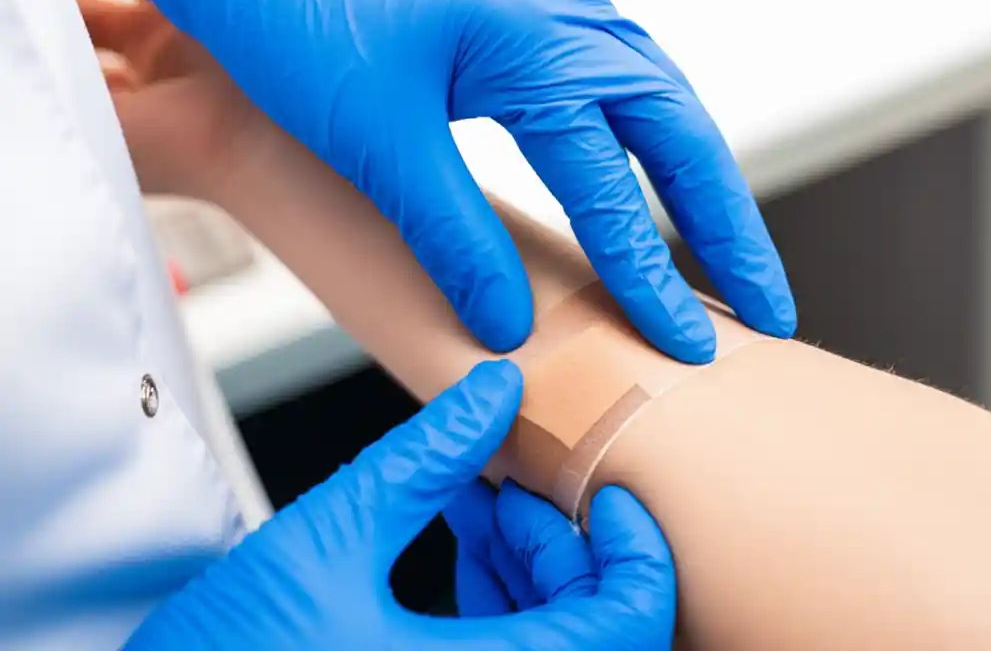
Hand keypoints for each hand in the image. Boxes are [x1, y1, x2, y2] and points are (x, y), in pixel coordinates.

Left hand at [94, 0, 796, 360]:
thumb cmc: (293, 0)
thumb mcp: (375, 134)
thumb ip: (453, 233)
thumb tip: (510, 322)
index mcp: (539, 39)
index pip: (616, 181)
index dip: (653, 271)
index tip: (687, 342)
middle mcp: (566, 14)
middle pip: (680, 132)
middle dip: (728, 225)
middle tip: (768, 302)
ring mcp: (551, 5)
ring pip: (656, 103)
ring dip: (697, 183)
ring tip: (729, 255)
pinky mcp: (525, 11)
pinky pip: (612, 83)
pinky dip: (643, 146)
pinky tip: (643, 180)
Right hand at [125, 361, 675, 649]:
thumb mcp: (328, 537)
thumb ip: (424, 459)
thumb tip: (493, 390)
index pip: (629, 623)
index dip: (638, 548)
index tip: (606, 489)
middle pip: (598, 629)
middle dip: (564, 546)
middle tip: (506, 486)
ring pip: (556, 644)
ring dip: (532, 569)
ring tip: (476, 501)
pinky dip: (503, 603)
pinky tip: (461, 543)